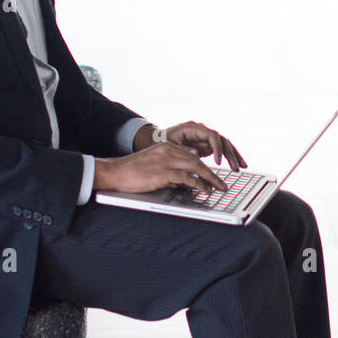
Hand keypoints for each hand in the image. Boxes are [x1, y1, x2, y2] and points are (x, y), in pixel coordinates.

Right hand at [95, 143, 227, 196]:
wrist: (115, 172)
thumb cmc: (131, 172)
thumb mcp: (153, 165)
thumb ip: (169, 169)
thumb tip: (185, 181)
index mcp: (166, 147)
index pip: (191, 156)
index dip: (204, 167)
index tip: (213, 176)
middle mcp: (169, 151)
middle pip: (198, 161)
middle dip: (213, 173)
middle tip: (222, 184)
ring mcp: (167, 160)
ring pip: (197, 167)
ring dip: (211, 179)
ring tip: (219, 188)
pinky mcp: (164, 172)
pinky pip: (188, 178)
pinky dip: (199, 184)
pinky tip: (206, 190)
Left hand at [162, 121, 246, 171]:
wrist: (157, 141)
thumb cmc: (161, 143)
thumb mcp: (168, 146)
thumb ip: (182, 150)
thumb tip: (196, 154)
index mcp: (192, 127)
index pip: (211, 135)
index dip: (217, 149)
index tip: (218, 162)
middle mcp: (202, 130)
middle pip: (221, 140)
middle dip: (230, 154)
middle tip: (235, 168)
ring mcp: (206, 137)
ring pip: (225, 144)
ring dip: (234, 156)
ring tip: (241, 167)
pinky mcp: (207, 145)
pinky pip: (222, 150)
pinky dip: (230, 157)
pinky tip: (237, 165)